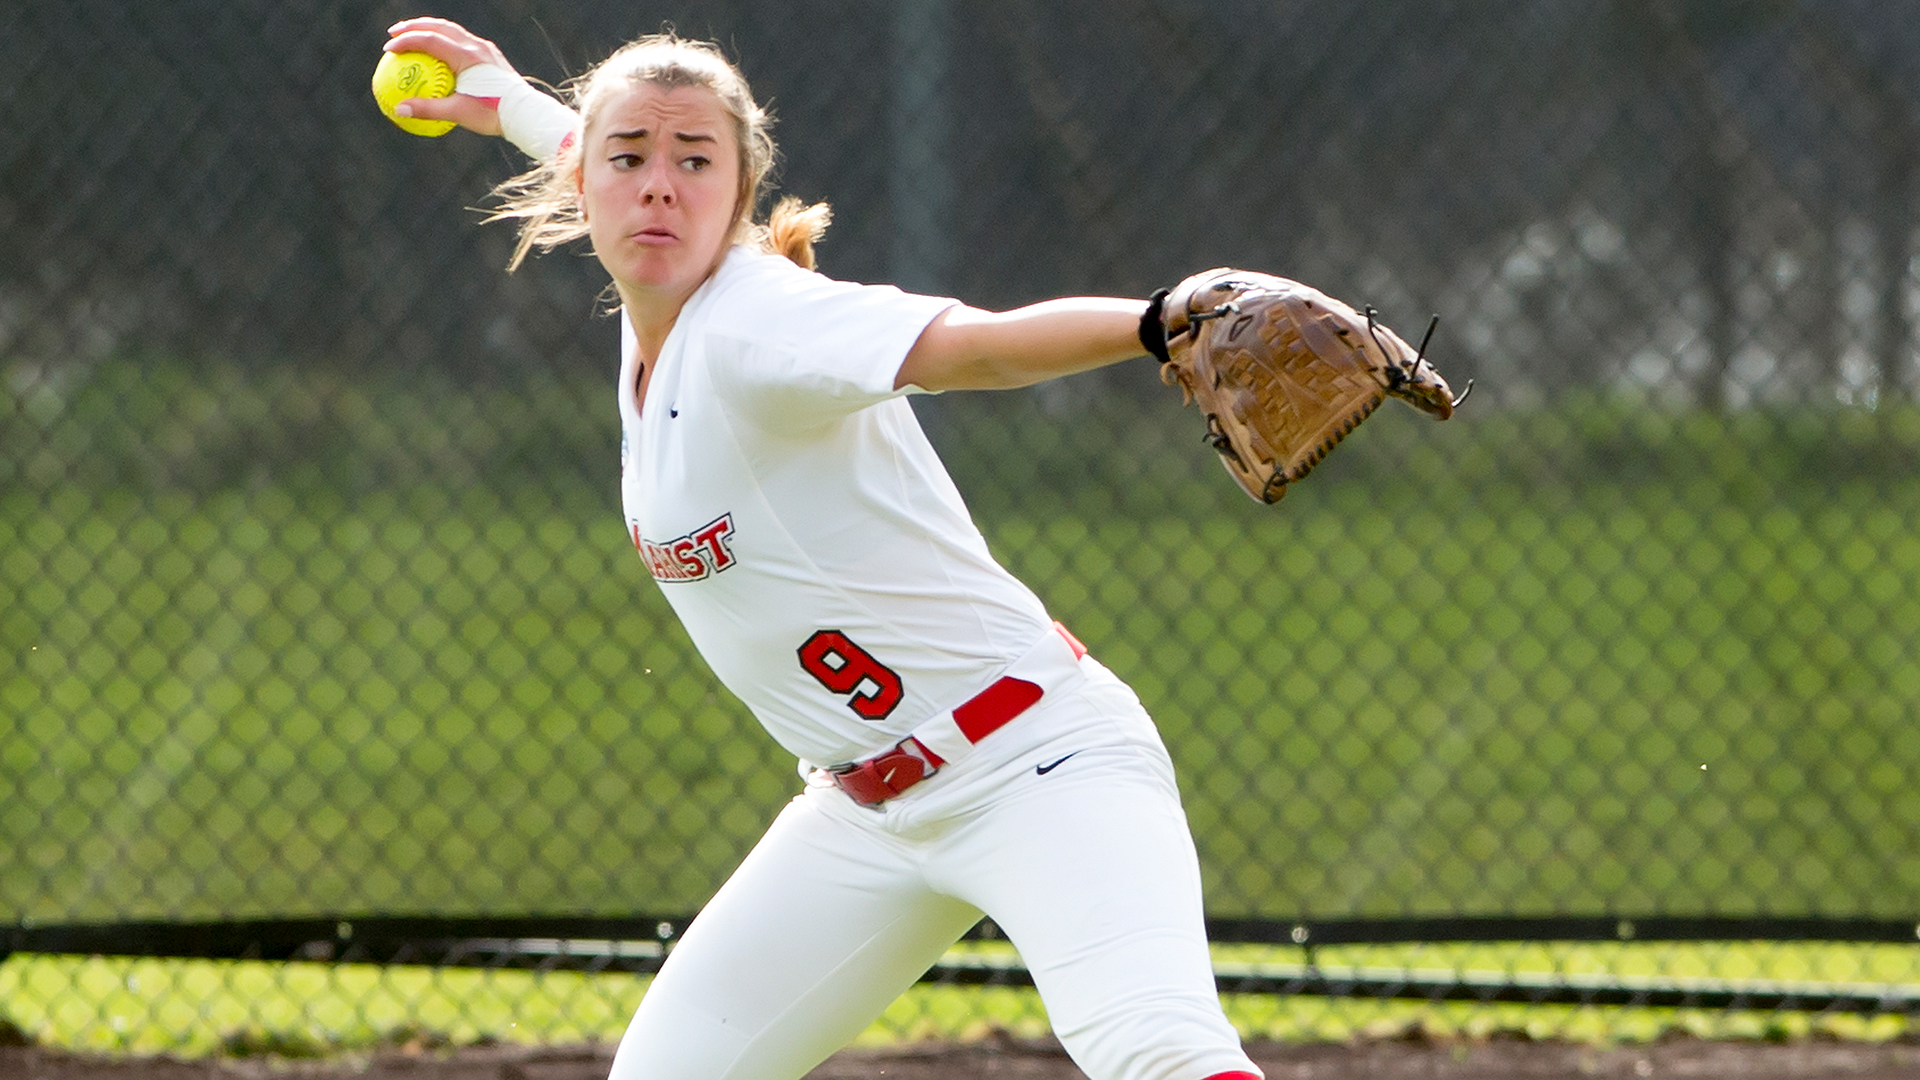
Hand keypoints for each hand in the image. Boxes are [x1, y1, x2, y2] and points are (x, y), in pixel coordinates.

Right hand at [383, 17, 518, 136]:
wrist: (525, 114)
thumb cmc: (493, 114)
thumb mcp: (459, 113)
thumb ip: (428, 109)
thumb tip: (399, 110)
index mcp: (467, 56)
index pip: (430, 40)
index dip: (407, 41)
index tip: (389, 48)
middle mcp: (476, 47)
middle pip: (440, 27)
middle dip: (414, 26)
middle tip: (394, 32)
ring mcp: (485, 49)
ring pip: (453, 31)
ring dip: (431, 30)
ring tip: (413, 37)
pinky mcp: (491, 56)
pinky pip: (463, 42)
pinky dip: (446, 41)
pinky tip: (437, 53)